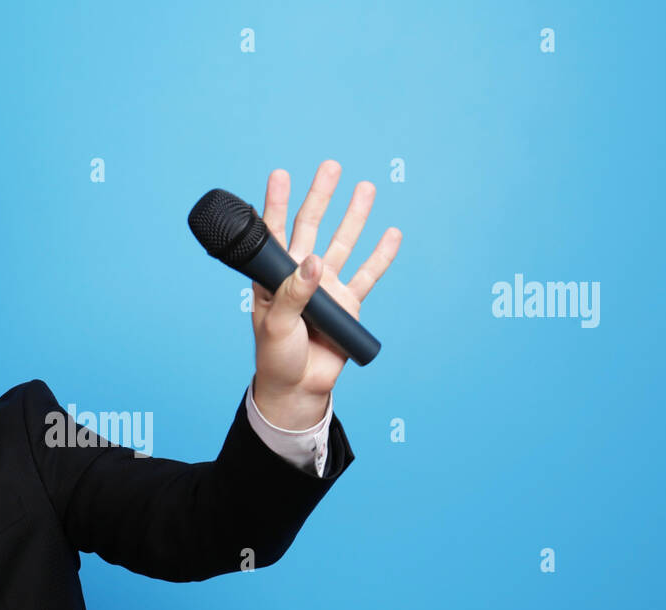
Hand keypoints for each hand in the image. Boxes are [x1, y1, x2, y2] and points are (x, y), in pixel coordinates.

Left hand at [251, 161, 401, 428]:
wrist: (299, 386)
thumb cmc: (276, 355)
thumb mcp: (275, 325)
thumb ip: (293, 294)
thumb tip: (315, 260)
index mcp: (274, 276)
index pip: (274, 234)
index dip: (276, 203)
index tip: (279, 174)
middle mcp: (301, 274)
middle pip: (312, 227)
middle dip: (321, 196)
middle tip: (330, 166)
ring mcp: (326, 287)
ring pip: (343, 244)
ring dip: (354, 216)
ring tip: (366, 187)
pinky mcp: (348, 304)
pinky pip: (368, 275)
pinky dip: (381, 255)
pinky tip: (391, 234)